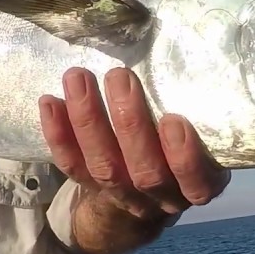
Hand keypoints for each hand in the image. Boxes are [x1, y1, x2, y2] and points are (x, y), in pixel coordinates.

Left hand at [39, 67, 230, 250]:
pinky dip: (59, 135)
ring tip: (78, 78)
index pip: (196, 181)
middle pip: (145, 172)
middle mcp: (161, 196)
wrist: (146, 192)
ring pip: (105, 166)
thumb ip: (200, 112)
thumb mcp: (204, 137)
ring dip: (90, 120)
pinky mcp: (91, 187)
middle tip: (119, 76)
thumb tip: (188, 57)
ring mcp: (123, 195)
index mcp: (197, 184)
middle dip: (130, 123)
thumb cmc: (181, 146)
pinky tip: (50, 102)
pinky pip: (72, 166)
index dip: (184, 156)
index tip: (174, 120)